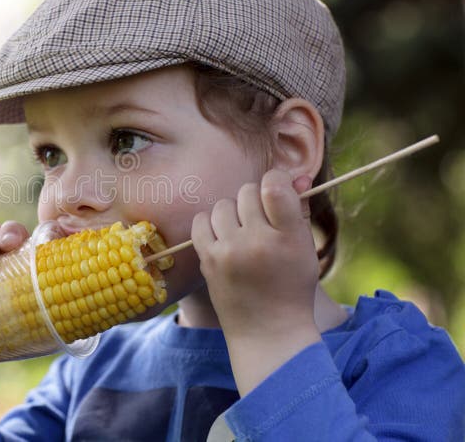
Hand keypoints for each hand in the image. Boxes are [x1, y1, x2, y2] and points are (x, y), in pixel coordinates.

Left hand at [191, 169, 320, 393]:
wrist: (267, 331)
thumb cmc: (290, 286)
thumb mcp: (305, 248)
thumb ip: (298, 209)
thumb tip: (296, 175)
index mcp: (290, 237)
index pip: (275, 186)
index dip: (276, 180)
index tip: (277, 191)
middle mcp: (259, 241)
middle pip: (248, 191)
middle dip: (255, 201)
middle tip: (261, 221)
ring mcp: (230, 250)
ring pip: (224, 204)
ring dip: (233, 213)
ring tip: (243, 233)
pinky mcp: (208, 260)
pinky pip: (202, 221)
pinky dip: (211, 223)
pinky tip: (223, 237)